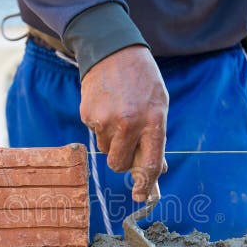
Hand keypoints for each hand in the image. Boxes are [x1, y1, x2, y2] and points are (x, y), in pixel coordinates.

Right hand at [80, 45, 167, 201]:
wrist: (113, 51)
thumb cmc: (142, 81)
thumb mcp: (159, 106)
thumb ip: (156, 138)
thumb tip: (155, 171)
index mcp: (152, 121)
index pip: (148, 164)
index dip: (144, 184)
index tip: (140, 196)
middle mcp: (128, 123)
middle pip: (119, 165)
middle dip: (122, 162)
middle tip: (127, 145)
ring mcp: (105, 120)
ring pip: (106, 150)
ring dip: (112, 140)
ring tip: (118, 113)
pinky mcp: (88, 114)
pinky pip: (95, 134)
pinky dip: (101, 125)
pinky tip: (107, 105)